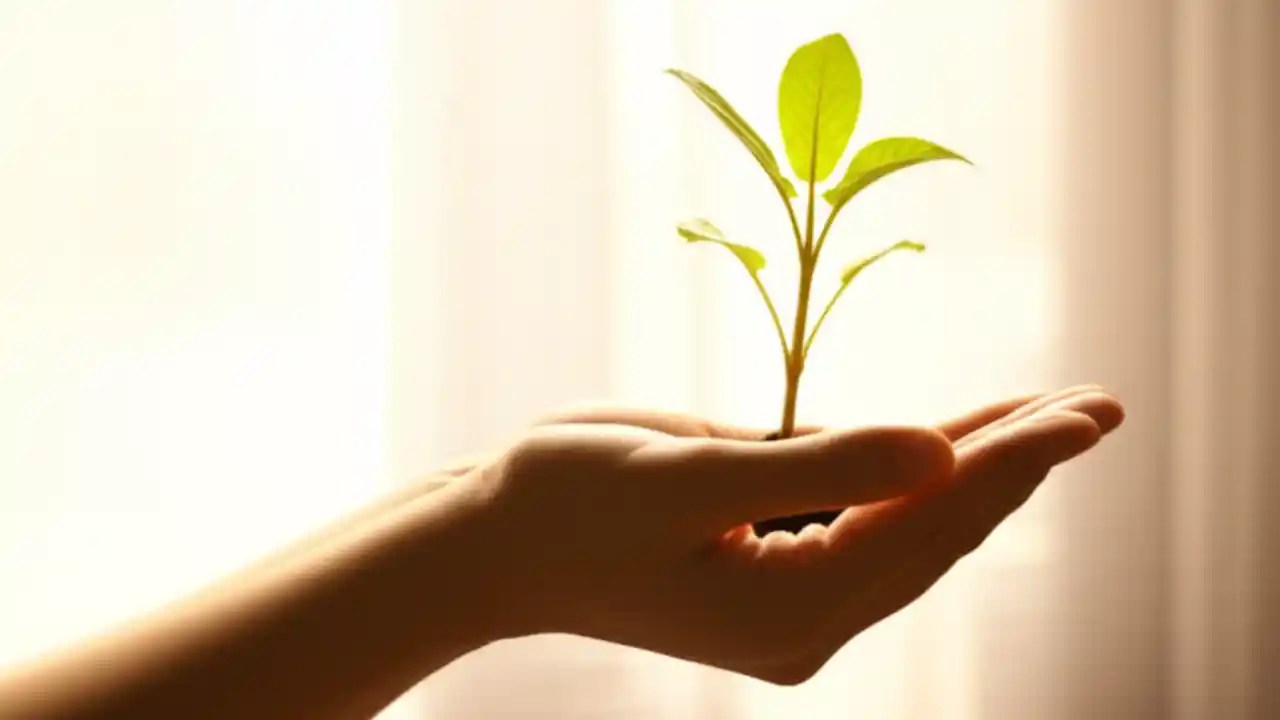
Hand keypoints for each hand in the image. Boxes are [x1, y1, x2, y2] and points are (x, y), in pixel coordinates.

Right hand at [451, 385, 1123, 684]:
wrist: (496, 543)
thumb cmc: (566, 505)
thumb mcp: (683, 475)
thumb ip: (816, 468)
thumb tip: (938, 454)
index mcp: (789, 608)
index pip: (930, 527)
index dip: (1011, 464)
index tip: (1082, 413)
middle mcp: (805, 617)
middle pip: (937, 534)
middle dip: (1017, 465)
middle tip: (1095, 403)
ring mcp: (791, 598)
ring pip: (911, 527)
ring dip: (979, 468)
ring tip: (1052, 414)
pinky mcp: (774, 566)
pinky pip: (868, 518)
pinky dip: (918, 473)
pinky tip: (960, 438)